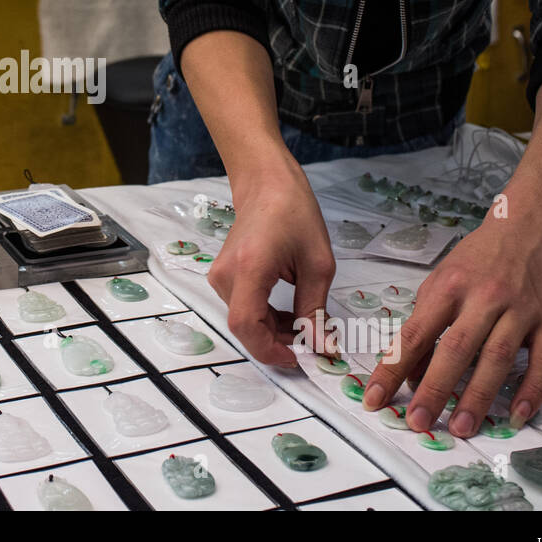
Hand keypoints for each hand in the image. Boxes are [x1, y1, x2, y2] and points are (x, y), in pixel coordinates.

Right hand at [207, 162, 336, 366]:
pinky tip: (288, 313)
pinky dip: (265, 319)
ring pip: (243, 321)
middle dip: (278, 342)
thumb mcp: (317, 264)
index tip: (299, 357)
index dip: (270, 350)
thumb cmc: (295, 213)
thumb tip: (322, 348)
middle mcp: (226, 275)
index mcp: (249, 268)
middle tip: (312, 342)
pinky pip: (242, 309)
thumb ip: (315, 309)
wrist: (266, 184)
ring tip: (304, 324)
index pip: (246, 325)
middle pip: (245, 327)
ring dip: (273, 331)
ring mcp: (219, 276)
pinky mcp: (222, 276)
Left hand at [361, 213, 541, 436]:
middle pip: (456, 349)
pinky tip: (516, 416)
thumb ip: (425, 324)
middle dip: (434, 389)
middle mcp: (484, 298)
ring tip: (461, 427)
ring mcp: (519, 309)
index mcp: (448, 288)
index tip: (375, 399)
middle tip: (418, 423)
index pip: (414, 335)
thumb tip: (410, 373)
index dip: (392, 370)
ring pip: (497, 359)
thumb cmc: (477, 259)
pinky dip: (531, 391)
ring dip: (478, 397)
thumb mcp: (440, 282)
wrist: (527, 228)